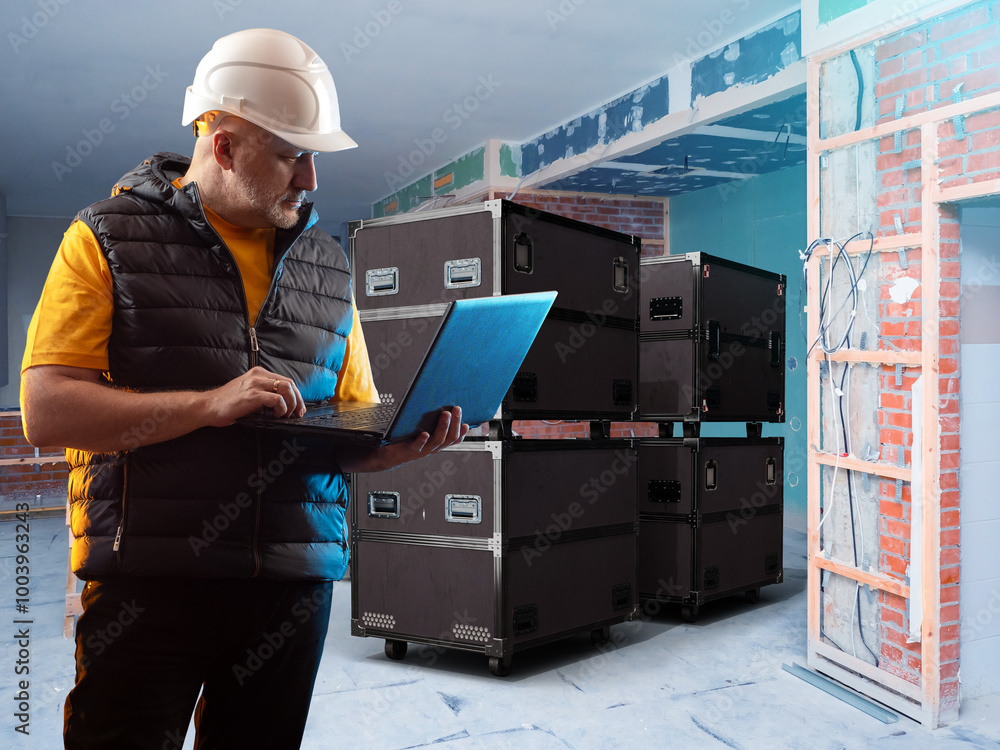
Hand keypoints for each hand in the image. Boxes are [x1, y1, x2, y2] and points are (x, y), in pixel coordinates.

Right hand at [204, 366, 305, 425]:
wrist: (208, 406)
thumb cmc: (226, 402)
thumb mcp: (247, 391)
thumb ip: (263, 392)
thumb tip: (281, 403)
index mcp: (258, 373)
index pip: (286, 380)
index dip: (296, 395)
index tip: (299, 407)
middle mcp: (258, 376)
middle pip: (289, 383)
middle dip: (298, 400)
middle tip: (298, 413)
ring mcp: (255, 384)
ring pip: (286, 389)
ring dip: (292, 404)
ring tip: (286, 415)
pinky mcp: (252, 396)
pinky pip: (277, 399)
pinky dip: (281, 408)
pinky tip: (276, 415)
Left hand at [338, 406, 469, 472]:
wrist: (380, 455)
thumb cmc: (399, 440)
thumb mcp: (417, 428)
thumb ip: (428, 420)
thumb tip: (437, 402)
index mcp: (434, 442)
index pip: (453, 438)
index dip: (462, 431)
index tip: (468, 421)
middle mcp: (429, 448)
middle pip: (448, 438)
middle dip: (454, 423)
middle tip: (457, 409)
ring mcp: (419, 451)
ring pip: (436, 442)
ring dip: (442, 427)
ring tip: (445, 414)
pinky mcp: (406, 452)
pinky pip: (416, 448)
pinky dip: (421, 441)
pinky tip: (424, 433)